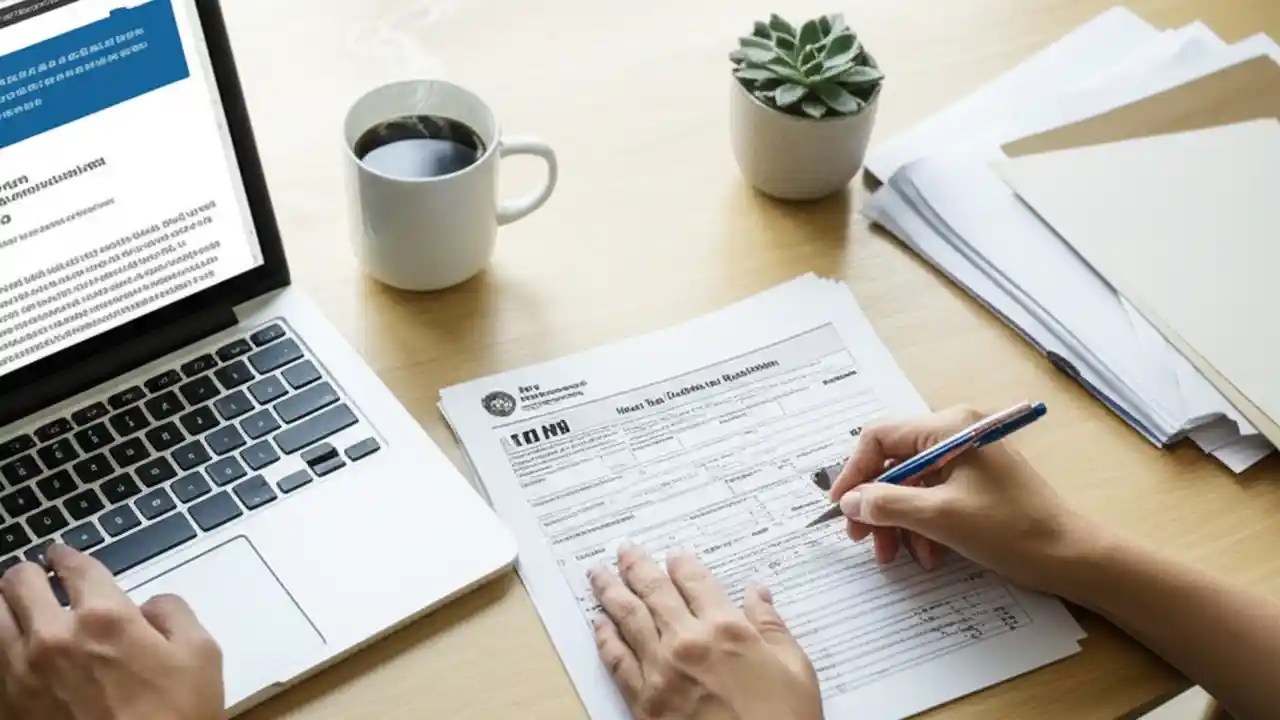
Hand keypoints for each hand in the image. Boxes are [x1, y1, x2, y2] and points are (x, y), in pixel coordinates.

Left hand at [0, 544, 223, 719]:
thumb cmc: (175, 719)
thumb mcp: (203, 655)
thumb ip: (176, 615)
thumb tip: (154, 606)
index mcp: (105, 616)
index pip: (74, 566)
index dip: (67, 556)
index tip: (63, 556)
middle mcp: (55, 637)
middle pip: (18, 582)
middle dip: (30, 574)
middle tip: (39, 579)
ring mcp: (23, 672)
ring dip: (7, 607)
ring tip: (19, 609)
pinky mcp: (10, 704)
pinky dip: (1, 645)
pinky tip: (14, 649)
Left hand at [589, 543, 820, 719]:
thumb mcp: (795, 670)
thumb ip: (772, 627)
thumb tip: (758, 592)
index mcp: (728, 628)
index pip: (696, 581)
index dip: (682, 564)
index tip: (673, 554)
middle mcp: (688, 641)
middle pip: (654, 592)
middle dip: (636, 567)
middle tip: (624, 550)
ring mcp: (661, 671)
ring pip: (628, 619)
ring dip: (611, 592)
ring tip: (598, 574)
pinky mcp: (644, 701)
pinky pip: (617, 661)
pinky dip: (605, 638)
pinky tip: (598, 624)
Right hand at [830, 406, 1095, 594]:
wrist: (1070, 556)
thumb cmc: (1011, 529)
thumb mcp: (940, 517)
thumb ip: (888, 504)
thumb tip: (850, 501)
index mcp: (949, 428)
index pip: (880, 437)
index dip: (854, 472)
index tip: (841, 507)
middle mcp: (956, 434)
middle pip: (894, 463)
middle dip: (876, 504)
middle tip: (862, 538)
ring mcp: (967, 458)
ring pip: (911, 486)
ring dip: (899, 521)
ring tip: (897, 556)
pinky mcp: (976, 483)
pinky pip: (934, 498)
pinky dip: (923, 525)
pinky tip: (928, 554)